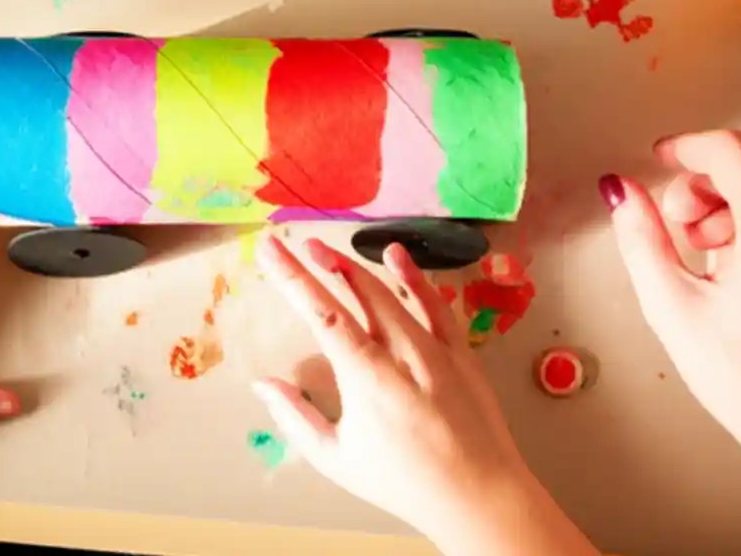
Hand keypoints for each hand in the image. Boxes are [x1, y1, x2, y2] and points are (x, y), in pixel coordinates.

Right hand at [253, 237, 596, 554]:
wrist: (478, 494)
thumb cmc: (403, 482)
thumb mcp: (336, 458)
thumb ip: (295, 417)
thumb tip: (262, 384)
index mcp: (368, 378)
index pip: (322, 314)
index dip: (293, 277)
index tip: (272, 250)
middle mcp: (403, 354)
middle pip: (358, 292)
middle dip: (325, 264)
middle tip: (299, 246)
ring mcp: (436, 349)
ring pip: (394, 293)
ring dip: (359, 267)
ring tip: (331, 250)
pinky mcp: (461, 351)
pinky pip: (436, 304)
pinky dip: (415, 278)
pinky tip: (397, 257)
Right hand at [601, 130, 740, 463]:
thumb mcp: (672, 307)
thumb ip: (641, 238)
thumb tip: (620, 192)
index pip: (731, 149)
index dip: (687, 146)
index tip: (660, 158)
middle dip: (710, 169)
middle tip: (679, 215)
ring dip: (739, 187)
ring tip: (708, 245)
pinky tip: (739, 257)